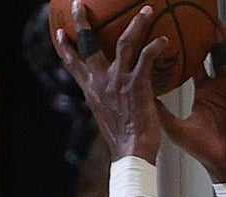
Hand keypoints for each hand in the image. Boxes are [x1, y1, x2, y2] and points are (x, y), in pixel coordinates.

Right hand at [54, 3, 166, 159]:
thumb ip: (109, 100)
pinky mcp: (137, 84)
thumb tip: (117, 96)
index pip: (73, 64)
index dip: (66, 47)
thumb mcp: (107, 117)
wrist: (131, 152)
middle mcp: (100, 81)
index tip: (61, 32)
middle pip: (89, 44)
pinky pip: (146, 57)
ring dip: (136, 23)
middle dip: (83, 22)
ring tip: (146, 10)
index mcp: (91, 90)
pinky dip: (155, 46)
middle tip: (80, 4)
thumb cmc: (123, 140)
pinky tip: (164, 39)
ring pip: (124, 42)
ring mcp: (118, 80)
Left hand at [156, 21, 225, 181]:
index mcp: (203, 89)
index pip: (196, 60)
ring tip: (224, 33)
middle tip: (204, 23)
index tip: (180, 32)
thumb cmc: (203, 150)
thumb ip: (159, 109)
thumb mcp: (175, 127)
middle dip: (212, 35)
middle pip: (217, 51)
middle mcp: (220, 84)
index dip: (190, 45)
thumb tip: (139, 93)